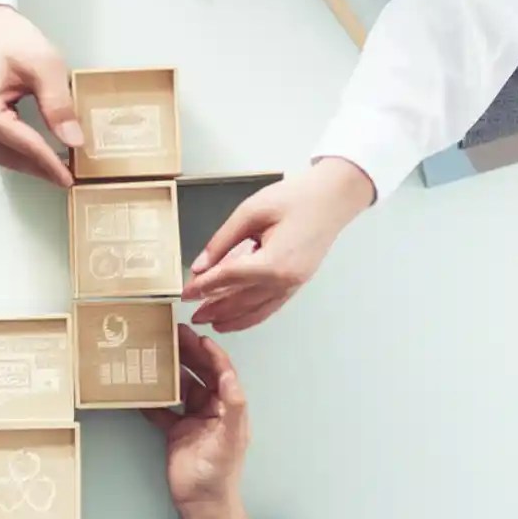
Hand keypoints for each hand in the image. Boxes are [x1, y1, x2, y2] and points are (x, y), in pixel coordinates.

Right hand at [0, 5, 82, 185]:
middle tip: (68, 177)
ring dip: (29, 164)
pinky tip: (35, 155)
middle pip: (12, 158)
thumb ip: (58, 104)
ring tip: (56, 169)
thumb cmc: (3, 36)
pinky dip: (17, 153)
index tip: (70, 178)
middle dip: (41, 169)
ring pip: (3, 158)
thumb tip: (73, 139)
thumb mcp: (42, 64)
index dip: (50, 164)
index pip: (25, 147)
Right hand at [143, 325, 257, 518]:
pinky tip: (138, 389)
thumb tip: (229, 375)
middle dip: (187, 354)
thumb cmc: (219, 472)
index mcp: (229, 408)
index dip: (211, 353)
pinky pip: (162, 410)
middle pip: (199, 374)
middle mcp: (212, 409)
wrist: (202, 504)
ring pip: (180, 388)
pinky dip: (151, 399)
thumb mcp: (229, 438)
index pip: (222, 373)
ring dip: (168, 372)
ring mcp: (193, 420)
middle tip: (170, 336)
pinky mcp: (175, 432)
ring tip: (153, 354)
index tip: (197, 336)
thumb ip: (232, 406)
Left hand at [182, 158, 374, 331]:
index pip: (227, 279)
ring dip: (231, 318)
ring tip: (211, 322)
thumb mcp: (250, 212)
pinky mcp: (298, 283)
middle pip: (240, 301)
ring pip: (256, 310)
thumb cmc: (296, 198)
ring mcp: (294, 285)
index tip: (185, 293)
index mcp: (272, 262)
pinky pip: (271, 306)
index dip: (203, 287)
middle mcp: (284, 280)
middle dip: (213, 308)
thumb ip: (222, 241)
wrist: (332, 196)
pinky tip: (239, 318)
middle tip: (193, 313)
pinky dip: (252, 315)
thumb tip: (200, 266)